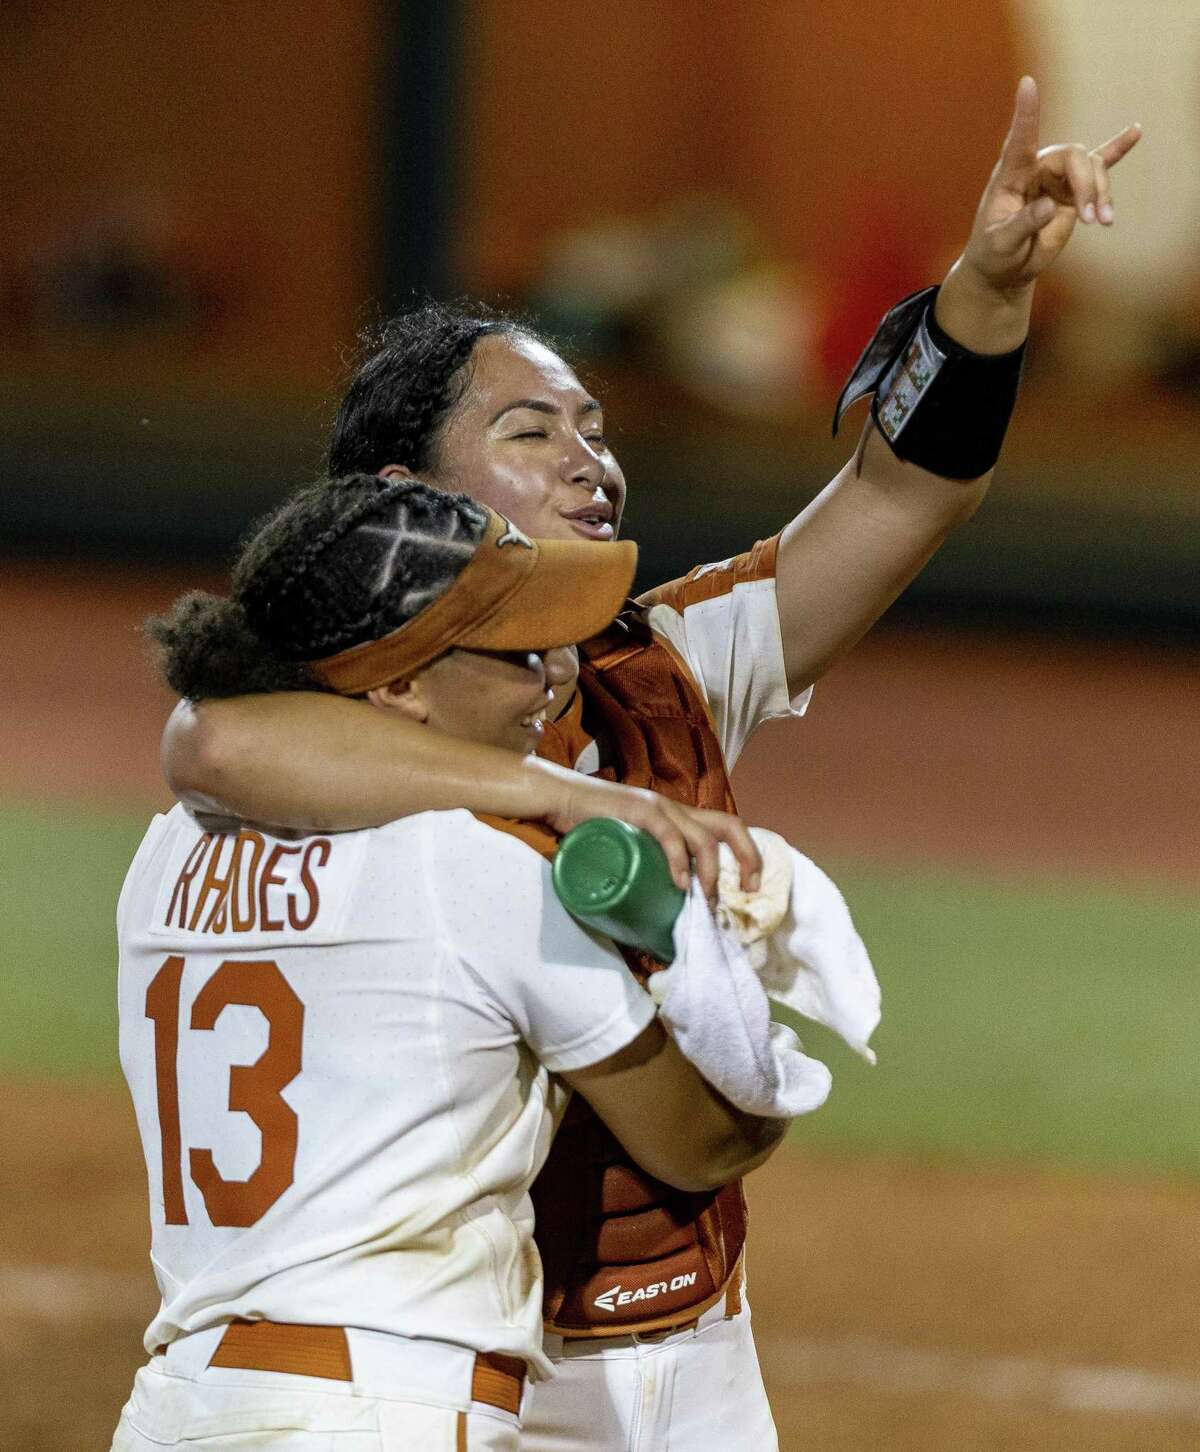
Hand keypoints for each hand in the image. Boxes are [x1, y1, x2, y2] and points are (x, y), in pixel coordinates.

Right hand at [530, 759, 761, 896]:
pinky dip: (679, 862)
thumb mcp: (631, 845)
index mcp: (678, 815)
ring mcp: (658, 808)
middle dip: (748, 858)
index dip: (748, 854)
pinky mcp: (637, 811)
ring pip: (703, 838)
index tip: (752, 886)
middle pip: (730, 826)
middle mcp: (675, 808)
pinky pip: (669, 835)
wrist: (559, 797)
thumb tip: (660, 905)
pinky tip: (680, 884)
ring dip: (711, 874)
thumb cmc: (592, 825)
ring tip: (705, 900)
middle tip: (747, 891)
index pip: (727, 826)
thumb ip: (647, 863)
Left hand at [960, 75, 1140, 296]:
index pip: (1019, 140)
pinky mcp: (1072, 193)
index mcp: (1010, 176)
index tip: (1027, 83)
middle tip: (1091, 219)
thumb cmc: (993, 254)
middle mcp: (1036, 169)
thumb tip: (1048, 206)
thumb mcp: (1000, 244)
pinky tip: (1136, 132)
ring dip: (1101, 192)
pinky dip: (1117, 150)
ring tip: (1103, 222)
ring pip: (1090, 167)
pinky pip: (1098, 166)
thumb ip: (1022, 224)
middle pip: (1072, 157)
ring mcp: (1057, 179)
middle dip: (1087, 184)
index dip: (1026, 114)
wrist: (1005, 268)